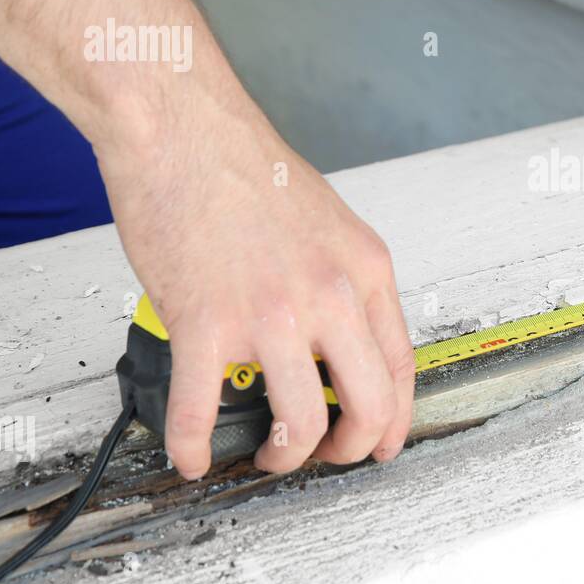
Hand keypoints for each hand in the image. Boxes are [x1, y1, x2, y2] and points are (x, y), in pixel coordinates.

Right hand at [97, 100, 414, 478]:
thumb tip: (338, 332)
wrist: (181, 127)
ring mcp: (270, 314)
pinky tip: (192, 454)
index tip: (381, 442)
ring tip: (265, 453)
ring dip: (283, 455)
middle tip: (328, 455)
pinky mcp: (205, 322)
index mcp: (365, 269)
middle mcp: (328, 296)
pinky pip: (200, 409)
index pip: (401, 365)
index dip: (395, 418)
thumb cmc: (243, 164)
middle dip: (350, 448)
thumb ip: (341, 277)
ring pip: (299, 422)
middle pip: (367, 405)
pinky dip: (194, 446)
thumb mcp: (328, 219)